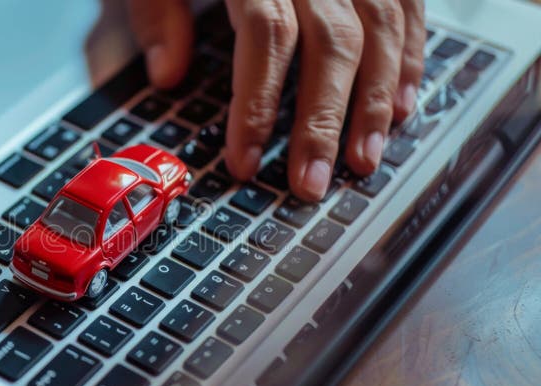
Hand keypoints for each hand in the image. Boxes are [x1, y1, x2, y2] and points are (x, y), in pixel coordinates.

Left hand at [128, 0, 424, 200]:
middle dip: (325, 120)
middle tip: (312, 184)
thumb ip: (156, 11)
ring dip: (377, 101)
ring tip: (366, 160)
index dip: (258, 105)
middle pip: (334, 40)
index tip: (245, 162)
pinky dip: (412, 56)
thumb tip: (166, 76)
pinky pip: (408, 6)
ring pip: (382, 26)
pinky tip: (404, 104)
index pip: (266, 36)